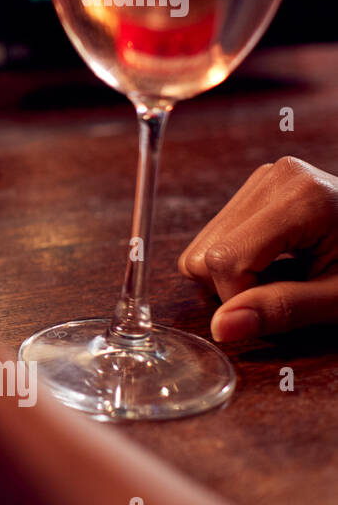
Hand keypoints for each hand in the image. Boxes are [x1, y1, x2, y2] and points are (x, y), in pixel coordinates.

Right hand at [178, 156, 337, 340]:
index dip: (243, 299)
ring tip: (287, 272)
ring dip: (235, 273)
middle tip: (289, 288)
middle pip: (206, 253)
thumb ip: (283, 310)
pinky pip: (213, 236)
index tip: (282, 306)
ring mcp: (263, 178)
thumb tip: (222, 327)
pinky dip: (236, 258)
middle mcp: (275, 177)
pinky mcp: (256, 186)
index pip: (226, 260)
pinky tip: (276, 259)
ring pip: (202, 247)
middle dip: (237, 286)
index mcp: (303, 198)